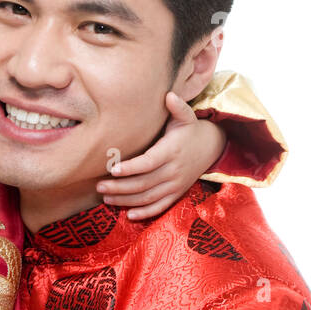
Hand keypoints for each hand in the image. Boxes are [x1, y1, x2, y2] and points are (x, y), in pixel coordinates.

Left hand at [97, 93, 226, 219]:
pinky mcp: (177, 193)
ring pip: (149, 197)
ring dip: (126, 200)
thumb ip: (178, 107)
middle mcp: (174, 171)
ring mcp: (176, 185)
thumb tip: (169, 94)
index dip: (131, 168)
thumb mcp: (187, 117)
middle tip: (99, 185)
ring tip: (106, 197)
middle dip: (120, 187)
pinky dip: (145, 213)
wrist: (211, 147)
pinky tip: (129, 215)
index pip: (149, 162)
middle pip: (144, 183)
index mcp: (172, 151)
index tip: (113, 169)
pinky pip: (160, 207)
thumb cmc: (190, 130)